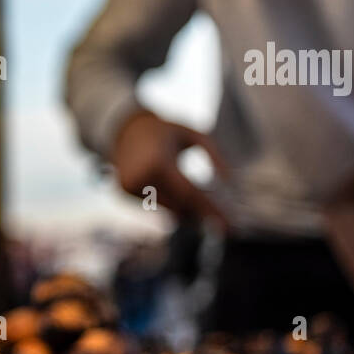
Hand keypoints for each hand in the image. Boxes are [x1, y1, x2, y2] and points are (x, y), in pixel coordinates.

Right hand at [111, 109, 227, 224]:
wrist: (126, 128)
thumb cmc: (165, 131)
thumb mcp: (194, 136)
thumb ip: (214, 156)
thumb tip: (229, 181)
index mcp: (158, 162)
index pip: (189, 193)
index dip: (210, 210)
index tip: (228, 225)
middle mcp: (141, 178)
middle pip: (178, 206)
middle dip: (200, 212)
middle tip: (223, 219)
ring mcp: (130, 187)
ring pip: (167, 208)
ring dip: (184, 207)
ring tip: (199, 199)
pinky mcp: (124, 192)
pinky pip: (155, 204)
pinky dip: (169, 201)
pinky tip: (174, 191)